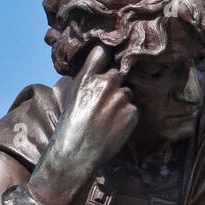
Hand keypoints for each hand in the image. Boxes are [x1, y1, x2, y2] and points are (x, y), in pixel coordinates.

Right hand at [31, 44, 138, 204]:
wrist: (77, 152)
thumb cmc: (72, 124)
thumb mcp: (73, 94)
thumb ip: (88, 78)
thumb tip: (102, 61)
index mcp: (86, 78)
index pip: (101, 52)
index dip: (107, 52)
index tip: (110, 54)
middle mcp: (105, 83)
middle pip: (118, 75)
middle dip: (114, 85)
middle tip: (103, 103)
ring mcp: (121, 98)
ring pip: (127, 93)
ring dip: (121, 102)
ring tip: (106, 118)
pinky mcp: (132, 112)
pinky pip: (133, 108)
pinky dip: (126, 116)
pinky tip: (113, 127)